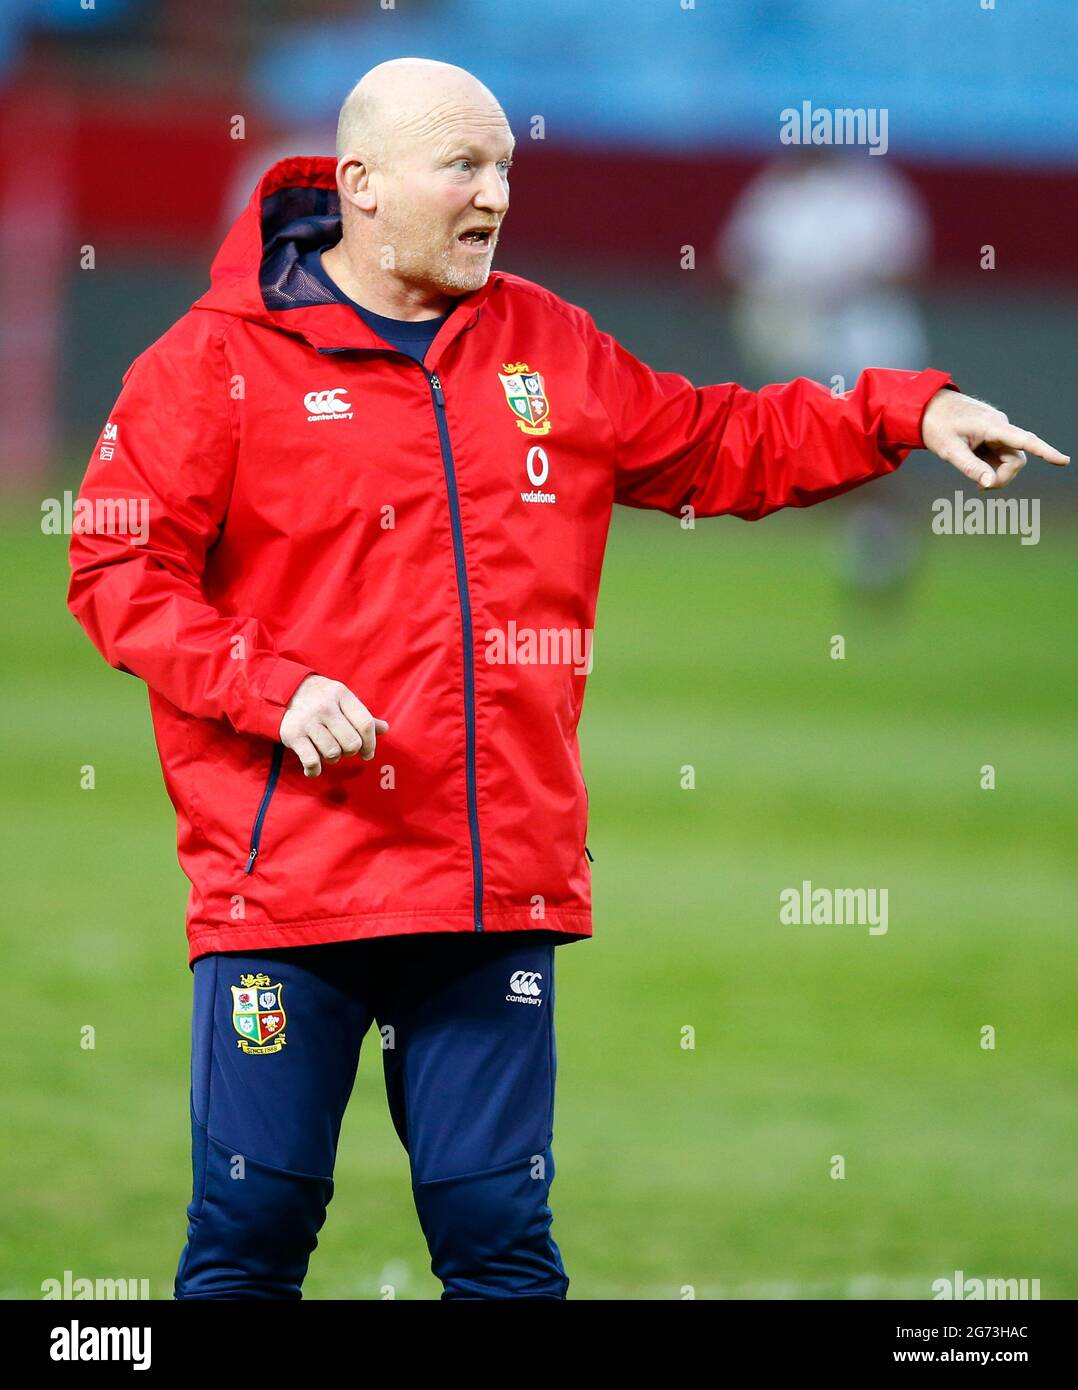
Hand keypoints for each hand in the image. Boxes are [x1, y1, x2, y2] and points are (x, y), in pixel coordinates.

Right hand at [279, 674, 387, 776]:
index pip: (366, 724)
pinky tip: (314, 767)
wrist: (284, 690)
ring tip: (327, 751)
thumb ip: (361, 715)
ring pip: (333, 753)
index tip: (368, 753)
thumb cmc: (320, 698)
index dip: (371, 743)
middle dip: (350, 751)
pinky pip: (312, 761)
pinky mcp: (293, 735)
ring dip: (333, 758)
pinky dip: (314, 769)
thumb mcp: (341, 699)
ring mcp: (308, 721)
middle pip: (352, 743)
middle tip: (344, 749)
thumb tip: (384, 728)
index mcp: (342, 695)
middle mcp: (325, 707)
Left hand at [921, 389, 1068, 489]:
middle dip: (1003, 477)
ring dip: (996, 473)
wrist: (925, 407)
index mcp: (992, 426)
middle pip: (1016, 459)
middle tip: (980, 488)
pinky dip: (990, 466)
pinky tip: (973, 464)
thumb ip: (970, 468)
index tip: (1064, 461)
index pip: (1024, 441)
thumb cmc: (936, 426)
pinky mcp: (991, 433)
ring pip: (1009, 458)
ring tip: (974, 477)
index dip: (1046, 452)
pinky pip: (999, 454)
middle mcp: (1000, 426)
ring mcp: (997, 430)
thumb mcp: (949, 451)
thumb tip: (990, 484)